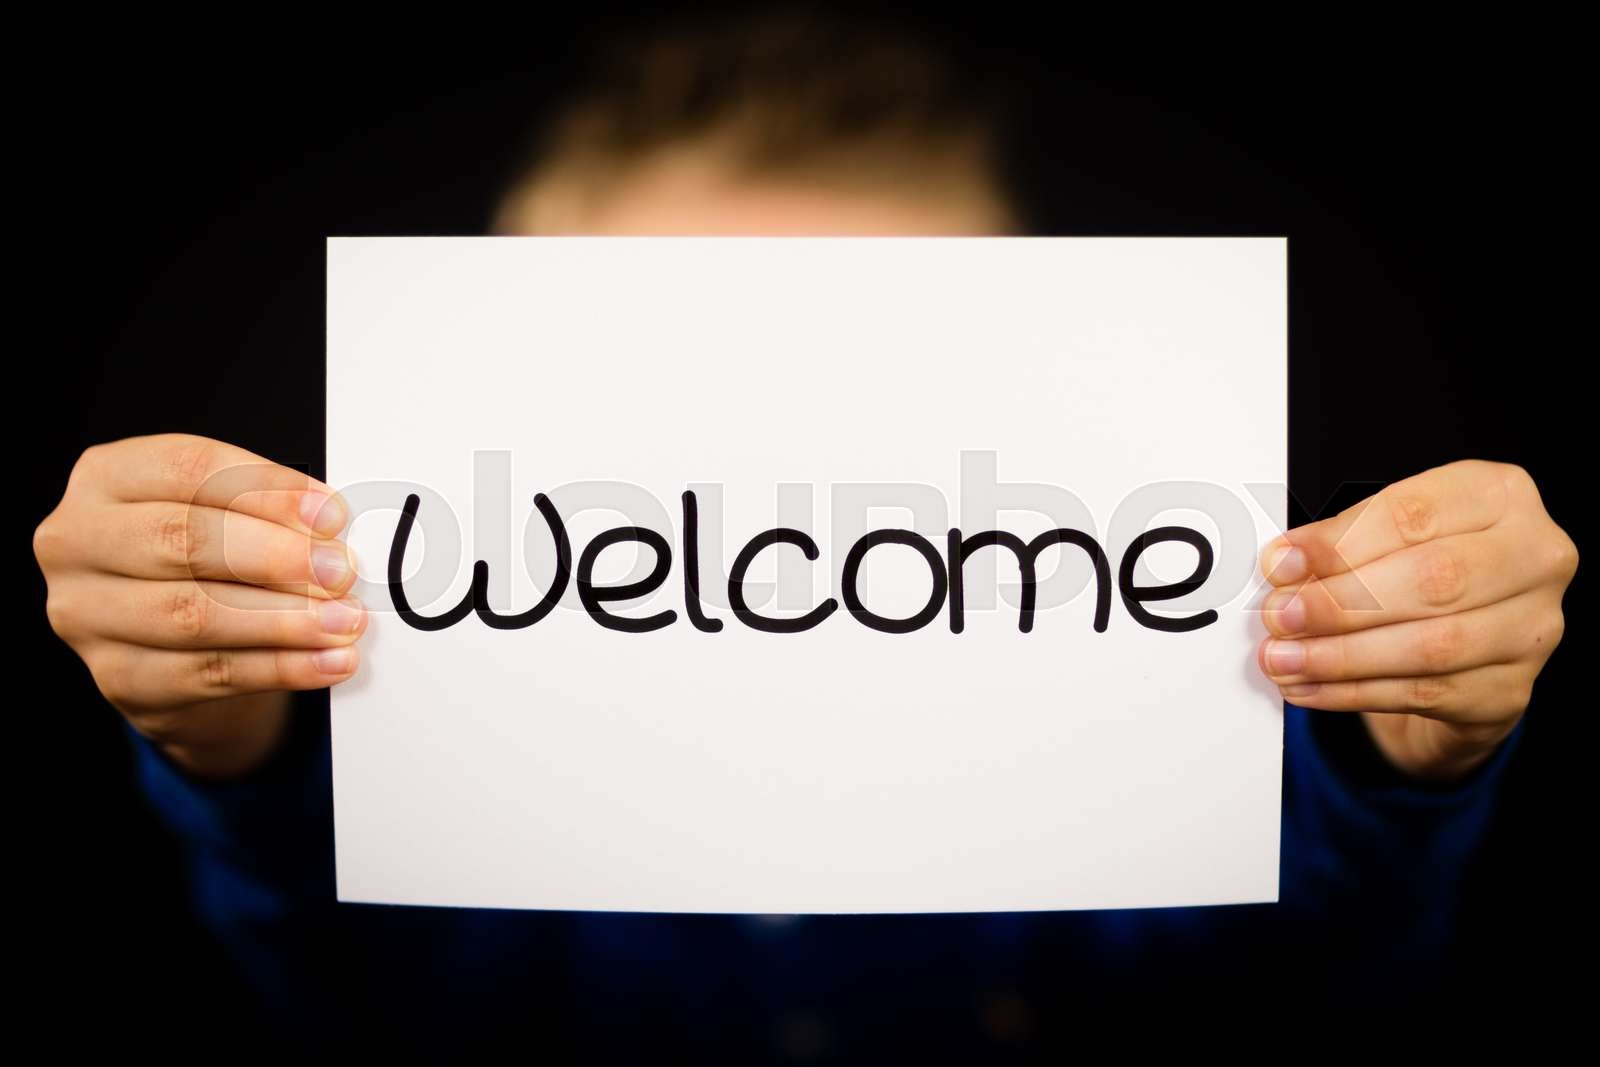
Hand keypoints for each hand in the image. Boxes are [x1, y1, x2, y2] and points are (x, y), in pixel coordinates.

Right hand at [35, 434, 365, 778]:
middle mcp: (78, 541)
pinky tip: (329, 661)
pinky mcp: (117, 677)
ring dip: (284, 620)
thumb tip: (331, 531)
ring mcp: (87, 614)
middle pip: (183, 540)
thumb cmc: (206, 560)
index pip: (188, 469)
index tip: (331, 515)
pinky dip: (281, 667)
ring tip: (345, 620)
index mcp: (106, 478)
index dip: (267, 490)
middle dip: (275, 557)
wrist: (170, 647)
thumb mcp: (226, 515)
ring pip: (193, 614)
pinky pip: (209, 673)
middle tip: (342, 571)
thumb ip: (267, 512)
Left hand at [1256, 460, 1576, 781]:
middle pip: (1433, 579)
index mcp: (1499, 495)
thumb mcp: (1384, 537)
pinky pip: (1424, 694)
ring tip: (1282, 658)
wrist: (1468, 645)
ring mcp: (1531, 627)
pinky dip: (1354, 692)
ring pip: (1431, 645)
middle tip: (1280, 616)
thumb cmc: (1420, 571)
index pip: (1413, 515)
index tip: (1281, 564)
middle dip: (1341, 602)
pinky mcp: (1511, 689)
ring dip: (1340, 656)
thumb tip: (1285, 566)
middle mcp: (1534, 557)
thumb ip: (1340, 545)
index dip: (1339, 544)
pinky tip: (1308, 687)